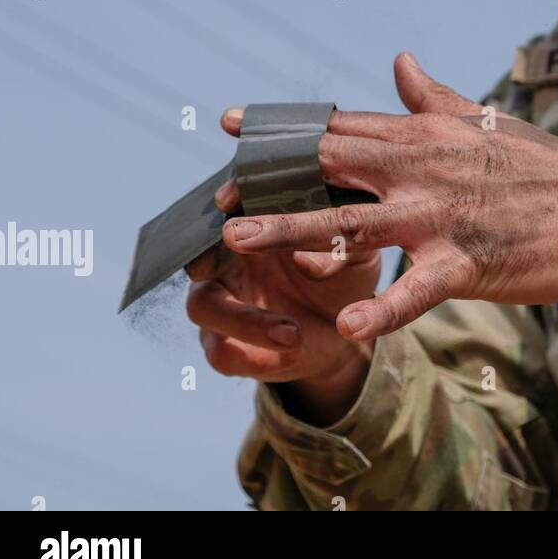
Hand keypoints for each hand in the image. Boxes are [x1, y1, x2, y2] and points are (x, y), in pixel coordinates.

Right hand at [185, 162, 380, 423]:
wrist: (351, 330)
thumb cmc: (348, 274)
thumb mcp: (358, 257)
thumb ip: (339, 250)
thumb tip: (305, 258)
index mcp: (257, 229)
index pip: (230, 209)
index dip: (227, 202)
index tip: (230, 202)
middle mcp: (229, 262)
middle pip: (199, 255)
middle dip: (208, 257)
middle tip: (228, 259)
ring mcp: (223, 304)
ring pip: (204, 306)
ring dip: (244, 320)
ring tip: (293, 333)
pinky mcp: (228, 347)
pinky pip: (224, 352)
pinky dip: (253, 356)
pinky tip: (290, 354)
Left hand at [220, 52, 557, 341]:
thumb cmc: (545, 166)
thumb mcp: (485, 122)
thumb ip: (432, 97)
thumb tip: (399, 62)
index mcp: (426, 136)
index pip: (344, 128)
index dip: (286, 129)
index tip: (232, 125)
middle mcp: (423, 170)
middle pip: (332, 169)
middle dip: (270, 179)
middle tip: (217, 192)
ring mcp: (440, 217)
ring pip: (352, 224)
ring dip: (293, 230)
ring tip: (239, 241)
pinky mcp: (465, 263)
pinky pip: (415, 291)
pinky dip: (383, 309)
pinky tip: (347, 327)